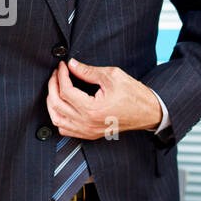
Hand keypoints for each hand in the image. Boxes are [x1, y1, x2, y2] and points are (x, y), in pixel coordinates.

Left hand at [45, 58, 162, 139]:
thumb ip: (88, 71)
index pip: (65, 91)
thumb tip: (72, 65)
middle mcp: (87, 123)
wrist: (148, 112)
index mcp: (92, 109)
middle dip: (53, 86)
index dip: (61, 75)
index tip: (62, 66)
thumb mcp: (112, 76)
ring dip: (52, 102)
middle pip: (57, 104)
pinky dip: (59, 118)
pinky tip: (62, 106)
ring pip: (57, 119)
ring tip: (55, 88)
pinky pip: (65, 130)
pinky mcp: (90, 134)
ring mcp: (88, 131)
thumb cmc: (134, 95)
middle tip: (57, 74)